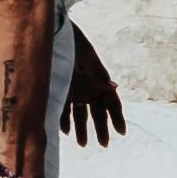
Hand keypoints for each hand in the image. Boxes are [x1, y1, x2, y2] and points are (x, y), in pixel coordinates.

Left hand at [62, 29, 127, 149]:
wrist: (54, 33)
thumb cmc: (74, 42)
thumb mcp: (87, 57)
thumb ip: (98, 74)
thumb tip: (115, 86)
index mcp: (99, 80)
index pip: (112, 103)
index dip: (117, 117)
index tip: (122, 132)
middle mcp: (89, 88)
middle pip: (98, 112)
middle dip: (101, 128)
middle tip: (103, 144)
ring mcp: (74, 90)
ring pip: (80, 114)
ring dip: (82, 129)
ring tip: (82, 144)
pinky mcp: (59, 89)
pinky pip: (63, 109)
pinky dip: (64, 120)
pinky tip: (65, 131)